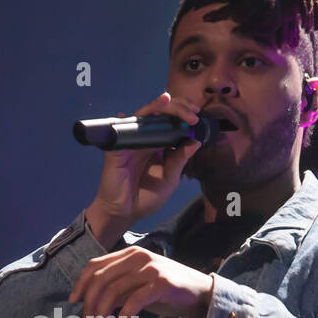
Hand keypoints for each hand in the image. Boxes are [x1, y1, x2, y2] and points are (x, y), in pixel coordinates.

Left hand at [69, 246, 214, 317]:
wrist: (201, 293)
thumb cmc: (167, 292)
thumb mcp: (137, 287)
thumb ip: (117, 290)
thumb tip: (90, 303)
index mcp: (129, 254)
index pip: (95, 265)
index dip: (80, 284)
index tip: (73, 302)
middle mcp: (138, 257)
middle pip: (101, 279)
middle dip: (89, 304)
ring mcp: (150, 268)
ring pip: (114, 290)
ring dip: (102, 313)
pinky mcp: (161, 283)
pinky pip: (134, 301)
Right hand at [84, 91, 202, 242]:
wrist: (124, 213)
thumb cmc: (146, 197)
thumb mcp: (169, 180)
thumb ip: (179, 161)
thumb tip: (195, 142)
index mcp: (160, 146)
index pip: (173, 123)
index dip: (185, 115)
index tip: (198, 117)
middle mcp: (146, 138)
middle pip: (162, 114)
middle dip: (179, 107)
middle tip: (193, 113)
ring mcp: (132, 139)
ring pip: (147, 114)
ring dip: (163, 106)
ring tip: (176, 105)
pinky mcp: (119, 144)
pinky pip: (128, 125)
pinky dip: (139, 115)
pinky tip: (152, 108)